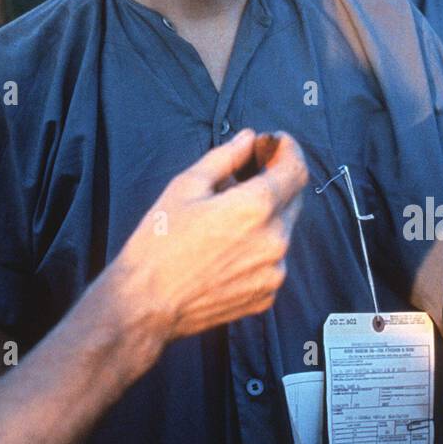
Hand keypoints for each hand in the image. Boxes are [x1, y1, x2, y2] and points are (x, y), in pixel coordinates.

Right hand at [117, 128, 307, 342]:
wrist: (146, 304)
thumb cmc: (159, 243)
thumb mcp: (186, 186)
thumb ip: (224, 158)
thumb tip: (246, 139)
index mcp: (256, 207)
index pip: (296, 169)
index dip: (289, 150)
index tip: (276, 143)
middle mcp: (274, 239)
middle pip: (293, 197)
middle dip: (277, 178)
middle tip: (250, 170)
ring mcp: (273, 271)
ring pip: (283, 229)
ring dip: (266, 214)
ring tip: (229, 213)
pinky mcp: (266, 294)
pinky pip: (273, 259)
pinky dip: (259, 245)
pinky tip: (228, 244)